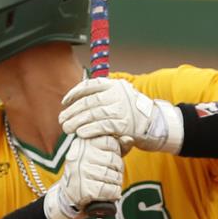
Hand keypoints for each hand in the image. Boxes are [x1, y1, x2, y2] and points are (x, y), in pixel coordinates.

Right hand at [41, 134, 123, 218]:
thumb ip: (115, 146)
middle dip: (118, 169)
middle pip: (114, 160)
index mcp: (82, 143)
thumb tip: (129, 139)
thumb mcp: (98, 154)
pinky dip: (114, 194)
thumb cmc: (88, 171)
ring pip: (114, 176)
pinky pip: (111, 190)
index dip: (116, 152)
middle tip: (111, 175)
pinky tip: (108, 193)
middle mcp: (80, 156)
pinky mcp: (85, 189)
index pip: (111, 142)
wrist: (69, 196)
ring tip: (108, 184)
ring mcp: (81, 172)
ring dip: (117, 182)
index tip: (108, 160)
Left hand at [58, 76, 183, 153]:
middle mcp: (118, 94)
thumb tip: (77, 99)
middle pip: (88, 101)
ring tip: (67, 128)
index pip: (90, 85)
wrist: (156, 124)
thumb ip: (103, 96)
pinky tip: (81, 134)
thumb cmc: (132, 114)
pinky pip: (102, 126)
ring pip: (93, 114)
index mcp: (115, 84)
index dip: (74, 93)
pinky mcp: (125, 124)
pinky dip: (90, 130)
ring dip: (77, 122)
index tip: (64, 102)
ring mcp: (122, 108)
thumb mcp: (120, 97)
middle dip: (72, 111)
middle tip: (61, 120)